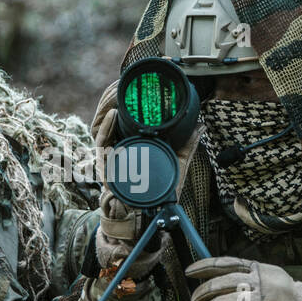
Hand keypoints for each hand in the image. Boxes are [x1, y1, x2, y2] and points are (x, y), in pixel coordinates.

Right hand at [90, 80, 202, 276]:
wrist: (146, 220)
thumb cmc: (157, 195)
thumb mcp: (176, 164)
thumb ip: (186, 145)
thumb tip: (200, 125)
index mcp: (130, 142)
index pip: (123, 114)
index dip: (125, 95)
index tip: (134, 80)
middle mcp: (117, 146)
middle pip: (108, 114)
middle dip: (111, 95)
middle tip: (122, 80)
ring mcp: (109, 154)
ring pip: (101, 123)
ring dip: (106, 104)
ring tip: (115, 90)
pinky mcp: (106, 165)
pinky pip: (101, 142)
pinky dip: (106, 126)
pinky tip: (113, 113)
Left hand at [185, 256, 301, 300]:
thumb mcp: (271, 280)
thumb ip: (248, 277)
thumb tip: (215, 278)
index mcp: (262, 269)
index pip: (228, 263)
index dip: (205, 266)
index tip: (189, 271)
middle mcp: (263, 281)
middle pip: (225, 282)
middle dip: (204, 290)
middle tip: (194, 299)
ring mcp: (266, 300)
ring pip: (228, 300)